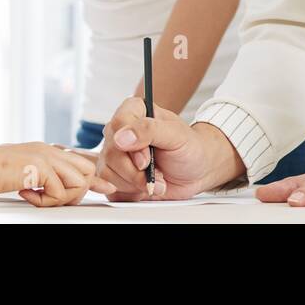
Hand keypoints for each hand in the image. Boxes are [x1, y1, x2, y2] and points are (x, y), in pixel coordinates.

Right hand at [0, 142, 115, 206]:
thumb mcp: (21, 171)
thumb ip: (39, 174)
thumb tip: (50, 186)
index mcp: (46, 149)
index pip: (79, 160)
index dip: (92, 177)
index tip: (105, 188)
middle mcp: (49, 150)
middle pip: (85, 170)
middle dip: (77, 191)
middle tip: (52, 199)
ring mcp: (45, 156)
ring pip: (78, 182)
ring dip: (61, 198)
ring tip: (37, 198)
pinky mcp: (38, 167)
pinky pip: (59, 192)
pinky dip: (45, 201)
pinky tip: (25, 195)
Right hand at [96, 97, 234, 200]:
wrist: (196, 171)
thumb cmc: (189, 147)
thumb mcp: (176, 135)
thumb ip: (149, 130)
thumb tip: (121, 137)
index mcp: (134, 111)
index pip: (118, 125)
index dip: (131, 148)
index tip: (146, 161)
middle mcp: (120, 131)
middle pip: (111, 154)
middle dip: (135, 172)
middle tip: (157, 173)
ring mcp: (116, 154)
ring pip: (108, 173)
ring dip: (135, 184)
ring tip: (155, 179)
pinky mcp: (115, 175)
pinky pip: (110, 188)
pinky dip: (129, 193)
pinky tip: (143, 187)